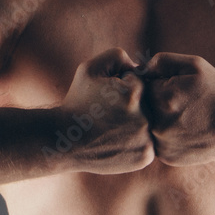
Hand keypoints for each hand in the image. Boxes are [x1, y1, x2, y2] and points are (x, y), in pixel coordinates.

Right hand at [59, 48, 154, 173]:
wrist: (65, 141)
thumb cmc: (76, 102)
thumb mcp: (90, 68)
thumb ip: (117, 56)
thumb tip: (139, 66)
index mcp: (134, 93)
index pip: (139, 83)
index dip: (121, 89)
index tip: (105, 100)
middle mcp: (144, 118)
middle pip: (147, 104)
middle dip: (131, 106)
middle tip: (109, 115)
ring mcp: (146, 140)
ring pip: (150, 124)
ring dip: (137, 124)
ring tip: (112, 128)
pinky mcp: (144, 157)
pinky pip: (149, 143)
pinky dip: (137, 142)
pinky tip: (117, 141)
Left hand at [141, 52, 214, 165]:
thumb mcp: (194, 65)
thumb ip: (162, 61)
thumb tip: (136, 69)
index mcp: (162, 98)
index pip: (143, 86)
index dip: (158, 83)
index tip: (176, 86)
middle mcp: (159, 124)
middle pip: (143, 107)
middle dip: (156, 102)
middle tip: (181, 102)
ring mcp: (163, 144)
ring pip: (148, 125)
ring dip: (159, 119)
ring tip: (184, 115)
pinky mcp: (167, 157)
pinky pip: (156, 141)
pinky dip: (165, 135)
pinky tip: (185, 129)